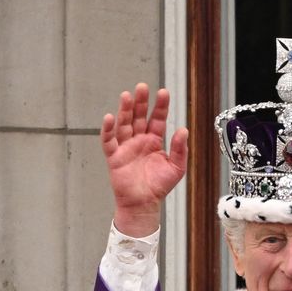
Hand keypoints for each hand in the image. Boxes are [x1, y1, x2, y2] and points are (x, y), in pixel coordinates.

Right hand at [100, 83, 188, 235]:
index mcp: (154, 141)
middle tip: (143, 87)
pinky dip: (108, 129)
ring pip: (124, 124)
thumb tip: (183, 130)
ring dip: (125, 110)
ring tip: (127, 96)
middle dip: (141, 102)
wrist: (144, 203)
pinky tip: (109, 117)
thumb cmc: (159, 185)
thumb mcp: (176, 167)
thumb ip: (180, 149)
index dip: (160, 106)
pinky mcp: (114, 156)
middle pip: (139, 117)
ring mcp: (126, 146)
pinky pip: (109, 141)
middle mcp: (139, 140)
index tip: (163, 92)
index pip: (157, 119)